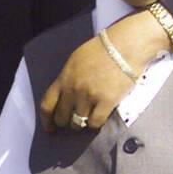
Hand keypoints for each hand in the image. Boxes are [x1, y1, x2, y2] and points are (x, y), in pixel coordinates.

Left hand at [40, 8, 172, 132]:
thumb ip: (68, 78)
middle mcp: (73, 88)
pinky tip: (99, 117)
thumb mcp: (76, 60)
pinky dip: (95, 124)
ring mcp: (89, 96)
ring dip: (82, 124)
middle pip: (62, 117)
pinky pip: (95, 123)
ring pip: (78, 123)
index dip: (46, 120)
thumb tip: (64, 95)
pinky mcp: (106, 102)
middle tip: (74, 120)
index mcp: (64, 77)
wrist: (126, 45)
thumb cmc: (102, 49)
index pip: (47, 104)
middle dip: (67, 121)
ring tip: (88, 118)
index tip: (50, 129)